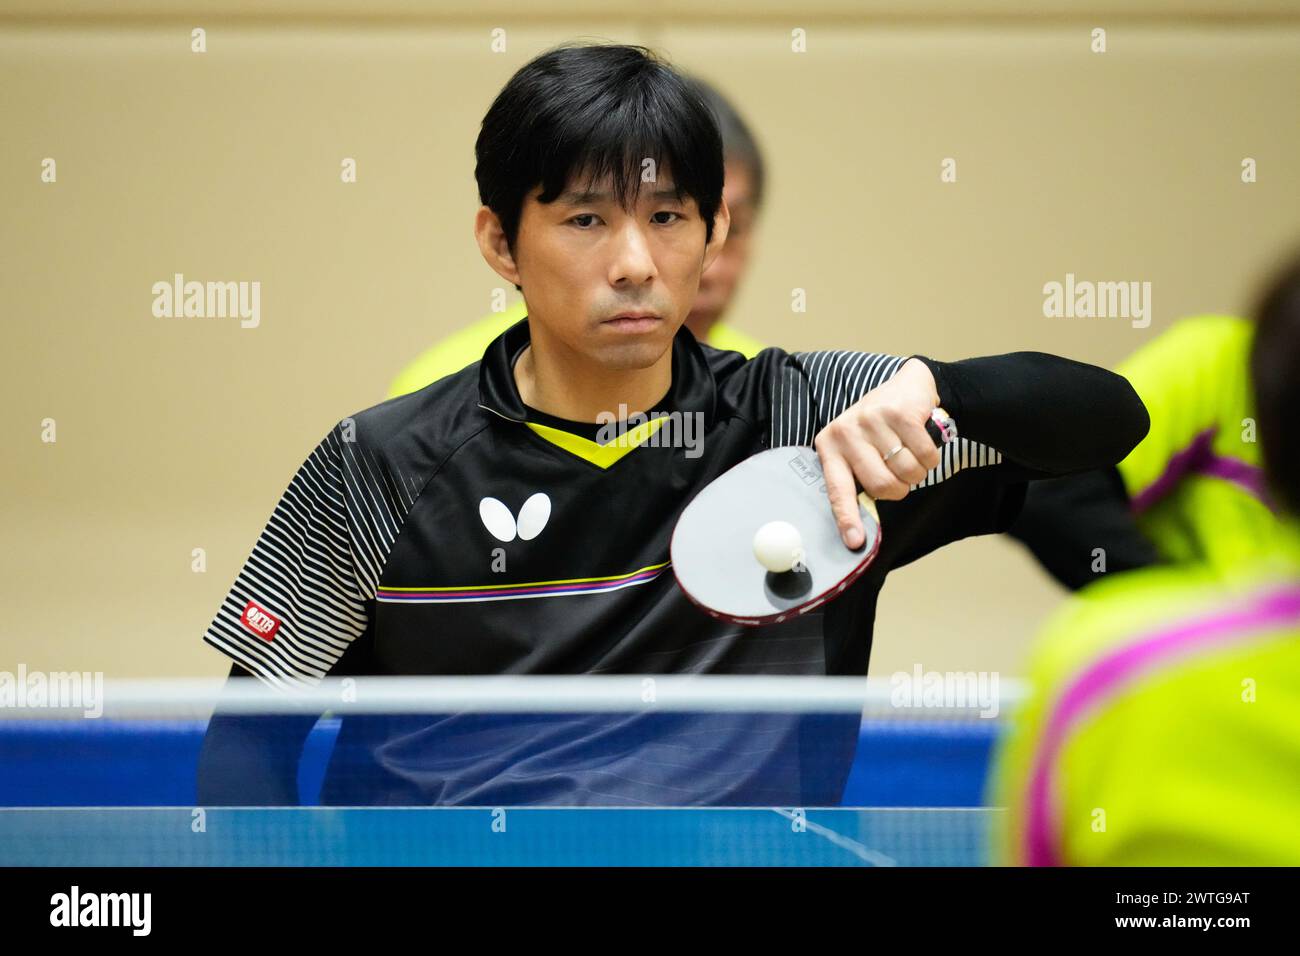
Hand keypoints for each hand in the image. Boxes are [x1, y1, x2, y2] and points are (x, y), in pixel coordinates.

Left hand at [813, 358, 942, 547]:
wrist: (907, 387)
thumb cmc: (880, 429)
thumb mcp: (859, 449)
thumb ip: (857, 478)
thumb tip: (858, 527)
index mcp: (830, 446)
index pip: (837, 490)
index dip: (847, 518)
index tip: (855, 542)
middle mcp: (846, 432)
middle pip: (882, 485)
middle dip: (900, 488)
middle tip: (900, 474)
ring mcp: (872, 420)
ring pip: (907, 472)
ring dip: (917, 471)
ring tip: (910, 452)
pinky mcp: (899, 413)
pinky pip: (925, 455)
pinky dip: (931, 456)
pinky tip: (923, 442)